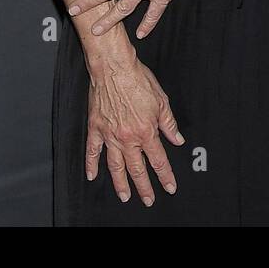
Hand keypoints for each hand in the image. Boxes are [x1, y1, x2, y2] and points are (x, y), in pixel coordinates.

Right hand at [86, 50, 184, 205]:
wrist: (114, 68)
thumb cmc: (137, 80)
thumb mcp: (161, 101)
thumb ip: (169, 124)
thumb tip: (177, 139)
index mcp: (146, 131)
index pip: (158, 160)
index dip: (165, 175)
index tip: (169, 187)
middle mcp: (128, 137)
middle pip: (137, 169)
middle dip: (144, 187)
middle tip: (149, 200)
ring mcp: (110, 134)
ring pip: (115, 166)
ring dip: (121, 183)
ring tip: (125, 196)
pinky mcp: (96, 128)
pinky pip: (92, 151)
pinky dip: (91, 164)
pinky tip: (92, 175)